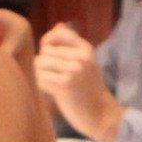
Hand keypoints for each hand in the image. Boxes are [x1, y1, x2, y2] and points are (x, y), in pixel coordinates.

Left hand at [35, 23, 123, 141]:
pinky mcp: (64, 85)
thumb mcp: (86, 63)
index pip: (59, 34)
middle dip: (44, 64)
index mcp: (86, 49)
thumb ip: (71, 45)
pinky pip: (39, 78)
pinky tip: (49, 93)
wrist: (102, 116)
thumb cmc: (90, 91)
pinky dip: (40, 86)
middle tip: (54, 77)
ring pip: (39, 64)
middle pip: (45, 52)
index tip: (48, 53)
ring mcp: (73, 71)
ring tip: (52, 85)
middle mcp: (80, 57)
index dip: (48, 41)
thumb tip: (59, 24)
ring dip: (40, 75)